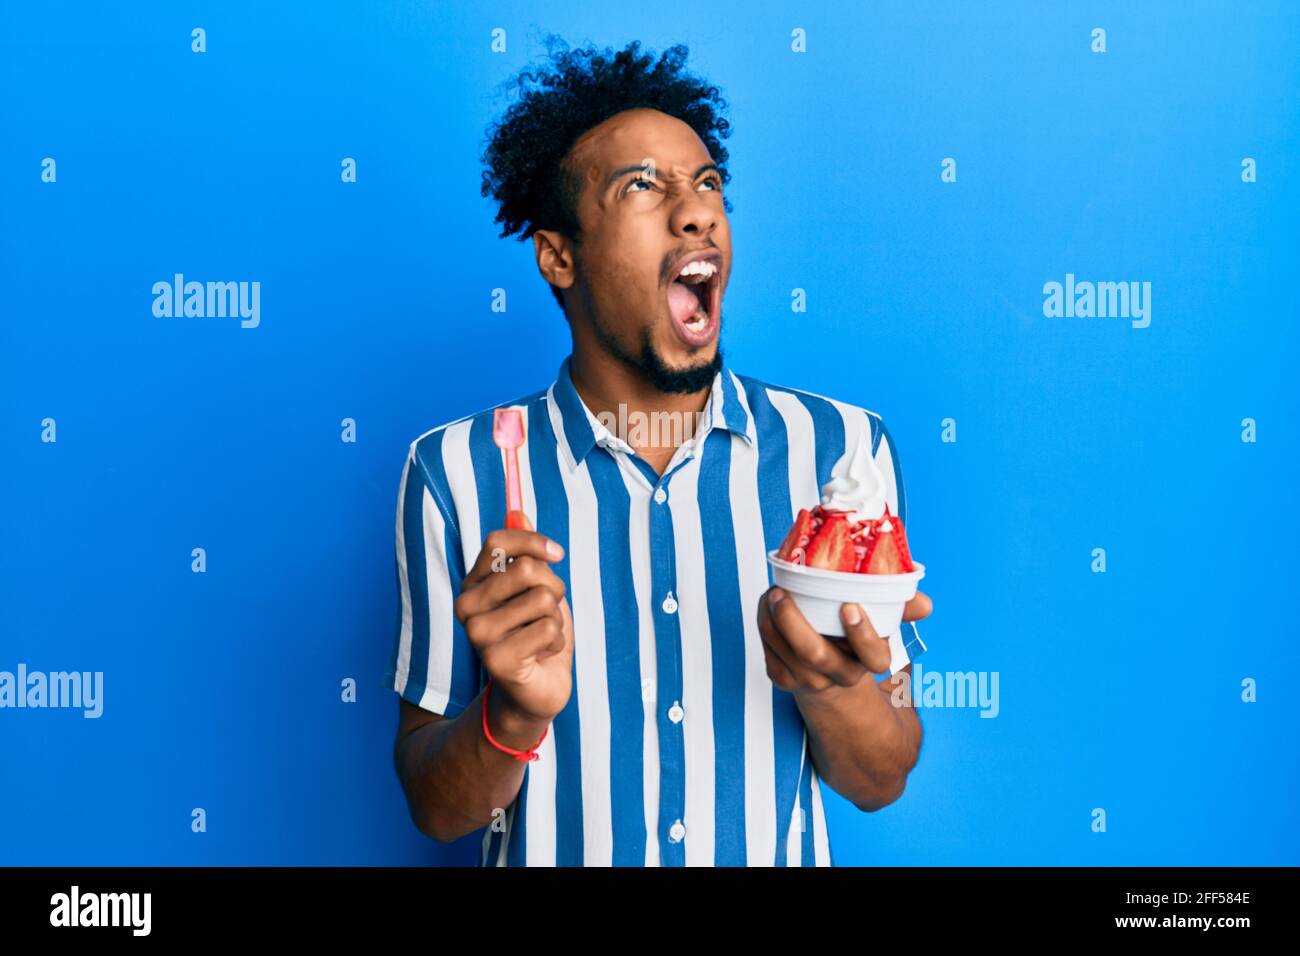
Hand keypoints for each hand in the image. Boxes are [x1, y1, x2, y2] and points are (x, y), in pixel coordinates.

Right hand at [454, 511, 573, 723]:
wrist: (536, 687)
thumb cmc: (536, 632)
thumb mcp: (534, 587)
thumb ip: (525, 553)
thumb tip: (517, 512)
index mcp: (473, 583)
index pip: (497, 542)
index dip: (533, 541)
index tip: (556, 554)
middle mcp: (466, 605)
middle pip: (525, 569)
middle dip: (553, 586)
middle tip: (548, 608)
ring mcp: (478, 634)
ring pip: (542, 599)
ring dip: (556, 616)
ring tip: (543, 633)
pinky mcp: (497, 659)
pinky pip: (549, 629)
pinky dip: (556, 640)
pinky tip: (542, 653)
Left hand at [757, 587, 932, 695]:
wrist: (824, 668)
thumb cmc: (851, 634)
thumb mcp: (879, 621)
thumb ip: (901, 607)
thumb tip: (924, 604)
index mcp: (867, 661)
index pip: (874, 657)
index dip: (863, 634)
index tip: (850, 606)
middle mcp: (837, 674)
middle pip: (815, 655)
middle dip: (795, 623)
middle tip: (783, 594)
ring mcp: (807, 679)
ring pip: (785, 648)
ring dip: (772, 617)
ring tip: (773, 591)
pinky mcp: (781, 676)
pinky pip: (769, 649)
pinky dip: (764, 624)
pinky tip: (767, 605)